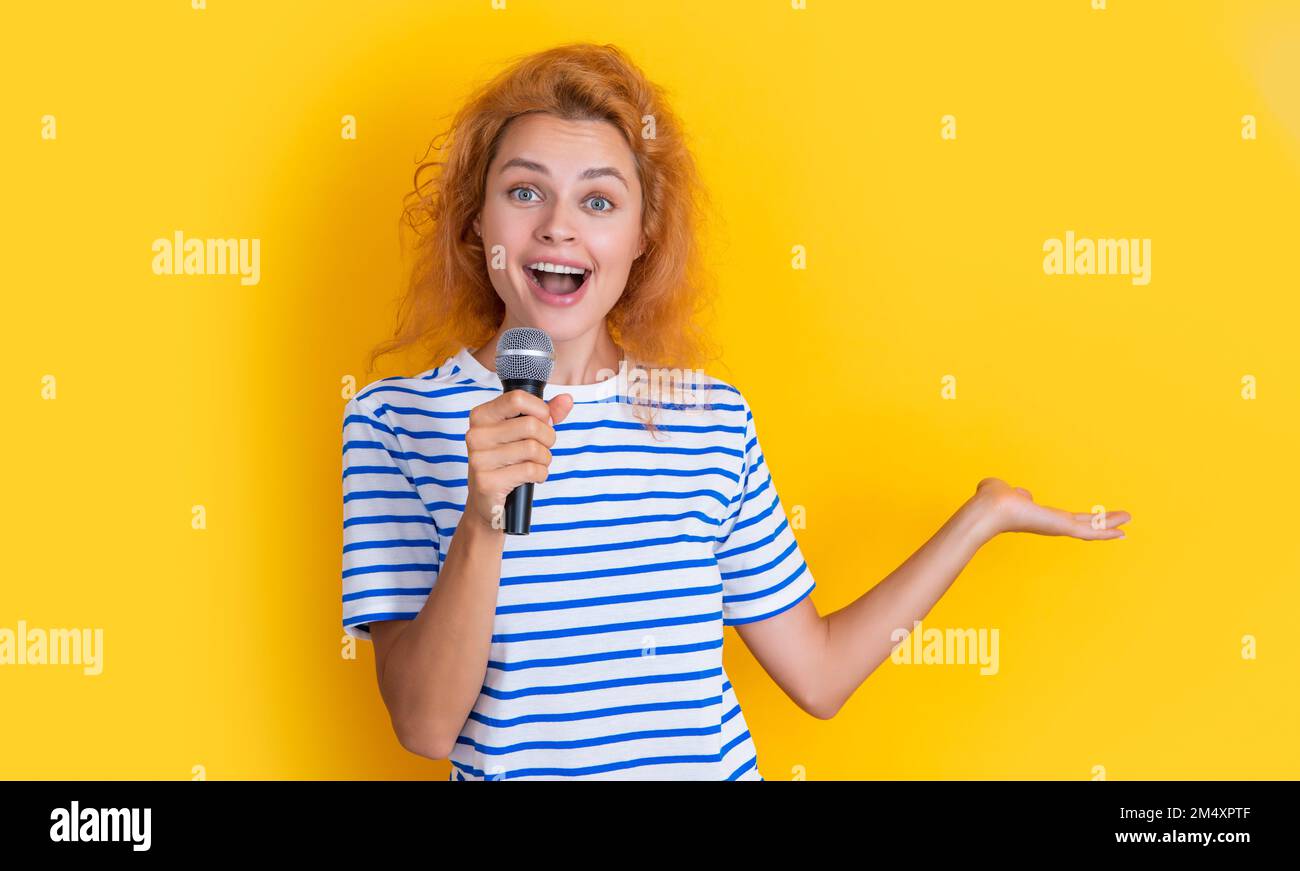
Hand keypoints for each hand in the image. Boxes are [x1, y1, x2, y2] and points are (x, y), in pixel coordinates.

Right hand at [463, 389, 573, 530]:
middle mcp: (476, 435)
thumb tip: (567, 400)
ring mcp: (479, 459)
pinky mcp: (487, 482)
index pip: (517, 398)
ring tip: (536, 464)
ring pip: (533, 449)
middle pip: (531, 425)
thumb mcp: (524, 433)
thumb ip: (546, 414)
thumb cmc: (508, 461)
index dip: (540, 410)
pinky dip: (540, 474)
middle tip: (543, 448)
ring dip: (544, 459)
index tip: (543, 421)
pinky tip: (532, 478)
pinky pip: (530, 470)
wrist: (487, 502)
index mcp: (481, 416)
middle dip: (548, 438)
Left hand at [972, 477, 1130, 540]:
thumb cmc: (990, 500)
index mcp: (1039, 516)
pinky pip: (1090, 532)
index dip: (1077, 519)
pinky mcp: (1062, 528)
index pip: (1063, 518)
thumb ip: (1016, 492)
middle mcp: (1050, 524)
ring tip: (1128, 521)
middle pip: (1082, 524)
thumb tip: (1020, 493)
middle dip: (1100, 523)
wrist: (990, 508)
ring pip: (1090, 528)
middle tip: (1119, 523)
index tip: (1088, 519)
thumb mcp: (1006, 491)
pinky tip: (1123, 532)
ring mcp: (1057, 528)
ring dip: (1110, 524)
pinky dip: (1107, 531)